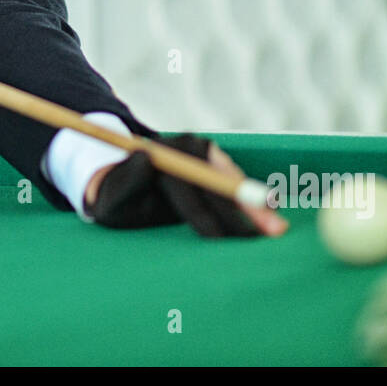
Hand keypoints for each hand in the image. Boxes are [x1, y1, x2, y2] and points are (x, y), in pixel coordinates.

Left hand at [84, 133, 288, 237]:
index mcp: (160, 156)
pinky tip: (266, 217)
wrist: (123, 186)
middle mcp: (186, 146)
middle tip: (267, 236)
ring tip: (276, 230)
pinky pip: (235, 181)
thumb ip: (126, 182)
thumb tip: (145, 158)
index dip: (206, 214)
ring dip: (254, 207)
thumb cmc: (116, 201)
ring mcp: (204, 150)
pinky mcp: (216, 159)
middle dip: (242, 212)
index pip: (188, 187)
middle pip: (217, 183)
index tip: (219, 240)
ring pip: (232, 181)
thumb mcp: (110, 200)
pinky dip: (250, 200)